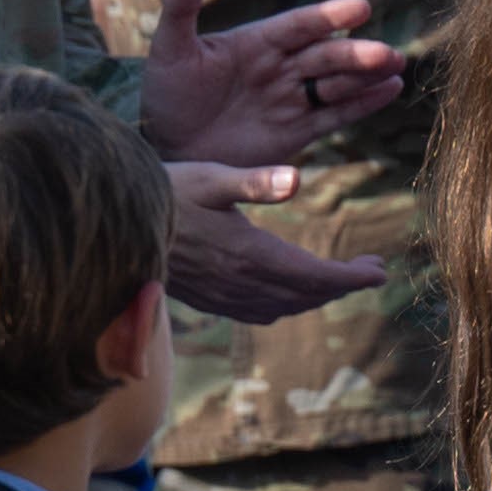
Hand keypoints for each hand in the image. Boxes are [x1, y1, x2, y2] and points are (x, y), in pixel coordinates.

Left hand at [141, 0, 402, 167]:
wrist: (166, 146)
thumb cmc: (165, 95)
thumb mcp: (169, 51)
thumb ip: (181, 12)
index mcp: (256, 43)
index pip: (299, 25)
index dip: (328, 16)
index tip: (361, 8)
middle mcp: (279, 67)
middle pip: (325, 57)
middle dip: (356, 55)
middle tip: (386, 53)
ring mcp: (290, 99)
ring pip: (336, 84)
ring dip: (366, 76)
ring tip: (396, 68)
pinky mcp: (296, 132)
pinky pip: (335, 115)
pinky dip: (363, 103)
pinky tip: (390, 91)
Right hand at [166, 161, 389, 319]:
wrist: (112, 228)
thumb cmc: (162, 192)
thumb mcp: (209, 178)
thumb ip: (254, 182)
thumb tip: (296, 179)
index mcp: (248, 254)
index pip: (314, 276)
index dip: (350, 278)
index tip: (379, 272)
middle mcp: (239, 284)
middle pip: (305, 295)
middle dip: (342, 284)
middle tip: (369, 270)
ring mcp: (222, 297)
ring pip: (283, 307)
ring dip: (314, 296)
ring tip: (337, 279)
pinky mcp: (207, 300)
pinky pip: (257, 313)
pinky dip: (284, 305)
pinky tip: (287, 294)